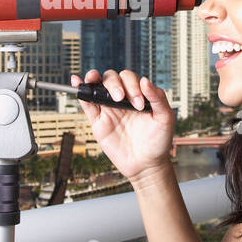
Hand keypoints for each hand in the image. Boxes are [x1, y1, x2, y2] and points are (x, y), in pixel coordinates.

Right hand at [72, 68, 175, 183]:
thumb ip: (158, 98)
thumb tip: (145, 80)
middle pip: (112, 78)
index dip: (132, 86)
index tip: (139, 104)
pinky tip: (76, 81)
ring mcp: (109, 109)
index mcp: (138, 95)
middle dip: (116, 85)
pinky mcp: (98, 121)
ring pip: (98, 86)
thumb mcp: (165, 118)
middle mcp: (123, 99)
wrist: (147, 164)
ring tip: (93, 77)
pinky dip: (81, 91)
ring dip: (94, 78)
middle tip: (122, 99)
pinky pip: (87, 103)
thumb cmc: (158, 141)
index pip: (130, 78)